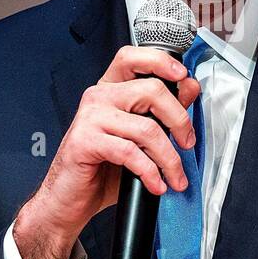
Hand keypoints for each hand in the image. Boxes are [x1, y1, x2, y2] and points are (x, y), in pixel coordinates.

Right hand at [14, 46, 199, 258]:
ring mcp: (89, 118)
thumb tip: (188, 89)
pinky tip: (155, 184)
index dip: (161, 61)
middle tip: (187, 144)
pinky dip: (150, 172)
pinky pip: (130, 152)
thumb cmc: (101, 170)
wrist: (68, 200)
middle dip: (179, 120)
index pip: (133, 57)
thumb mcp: (139, 139)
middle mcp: (98, 97)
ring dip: (169, 158)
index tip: (183, 76)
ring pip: (146, 127)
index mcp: (110, 90)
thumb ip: (162, 113)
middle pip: (151, 90)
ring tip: (175, 177)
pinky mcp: (85, 141)